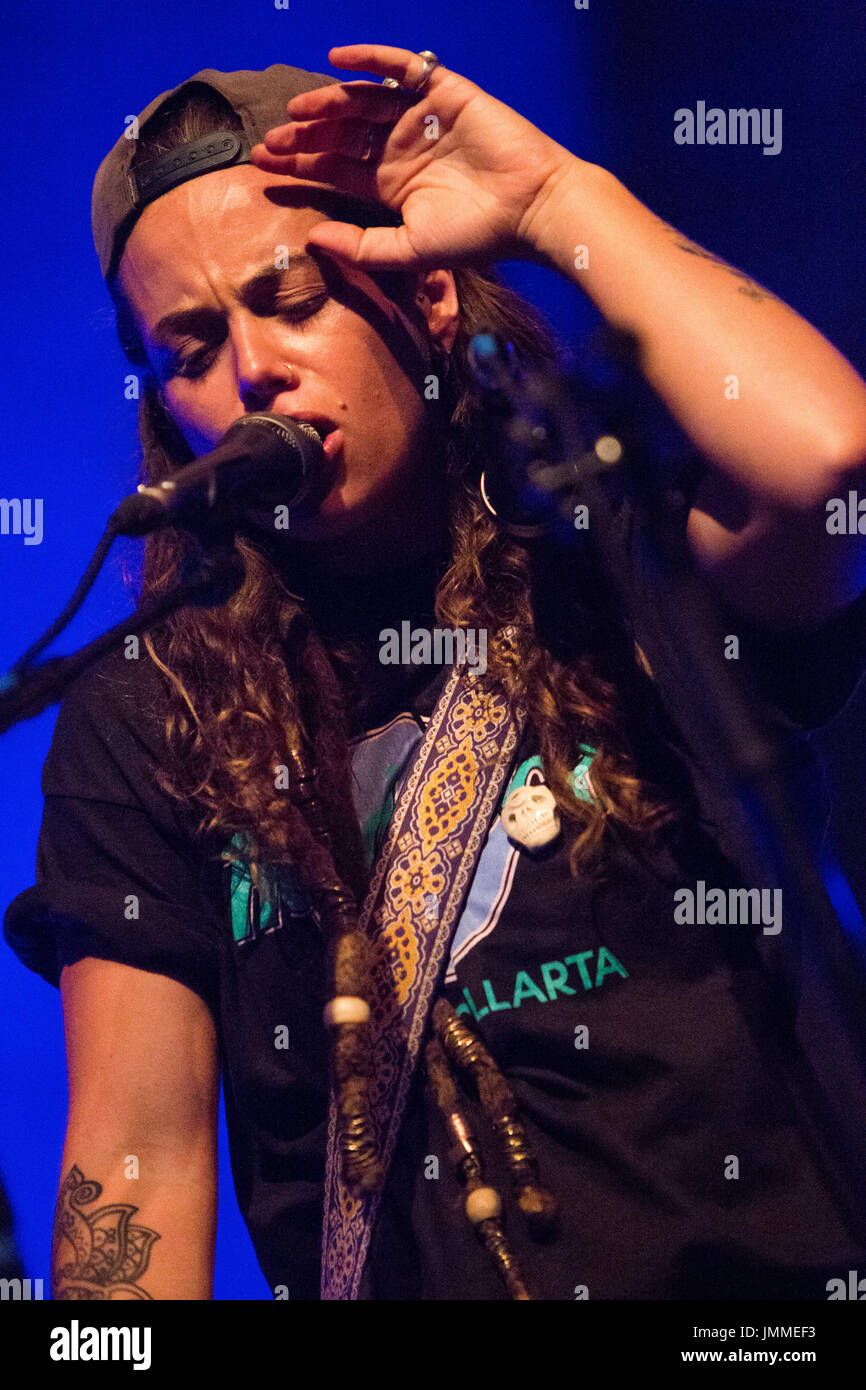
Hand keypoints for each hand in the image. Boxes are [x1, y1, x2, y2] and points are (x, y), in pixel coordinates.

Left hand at [250, 43, 573, 270]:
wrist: (531, 208)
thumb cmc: (477, 236)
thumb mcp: (410, 250)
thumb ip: (362, 247)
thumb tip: (312, 238)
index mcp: (390, 184)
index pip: (333, 169)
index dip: (298, 165)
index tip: (262, 166)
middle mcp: (399, 147)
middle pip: (340, 134)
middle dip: (304, 137)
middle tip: (271, 141)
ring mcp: (420, 117)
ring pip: (362, 102)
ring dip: (328, 103)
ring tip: (298, 113)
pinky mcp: (443, 92)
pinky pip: (402, 68)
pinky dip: (371, 60)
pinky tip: (338, 60)